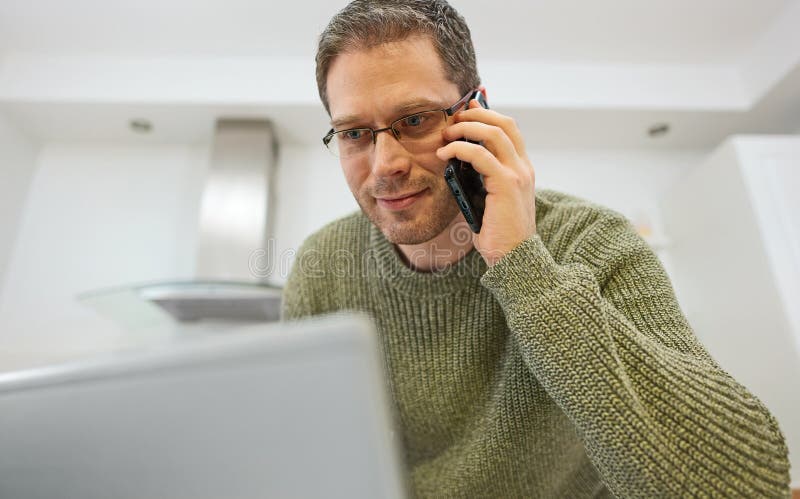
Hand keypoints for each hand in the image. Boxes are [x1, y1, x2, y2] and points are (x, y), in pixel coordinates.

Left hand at [436, 99, 536, 265]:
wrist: (513, 259)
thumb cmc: (498, 234)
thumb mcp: (488, 200)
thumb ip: (480, 180)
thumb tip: (456, 162)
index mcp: (522, 170)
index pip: (509, 130)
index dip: (487, 115)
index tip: (465, 111)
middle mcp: (524, 168)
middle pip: (503, 123)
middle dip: (476, 114)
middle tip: (452, 118)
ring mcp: (517, 175)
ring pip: (493, 133)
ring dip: (466, 128)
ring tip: (446, 135)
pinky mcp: (506, 185)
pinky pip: (480, 155)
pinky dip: (460, 149)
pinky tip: (444, 154)